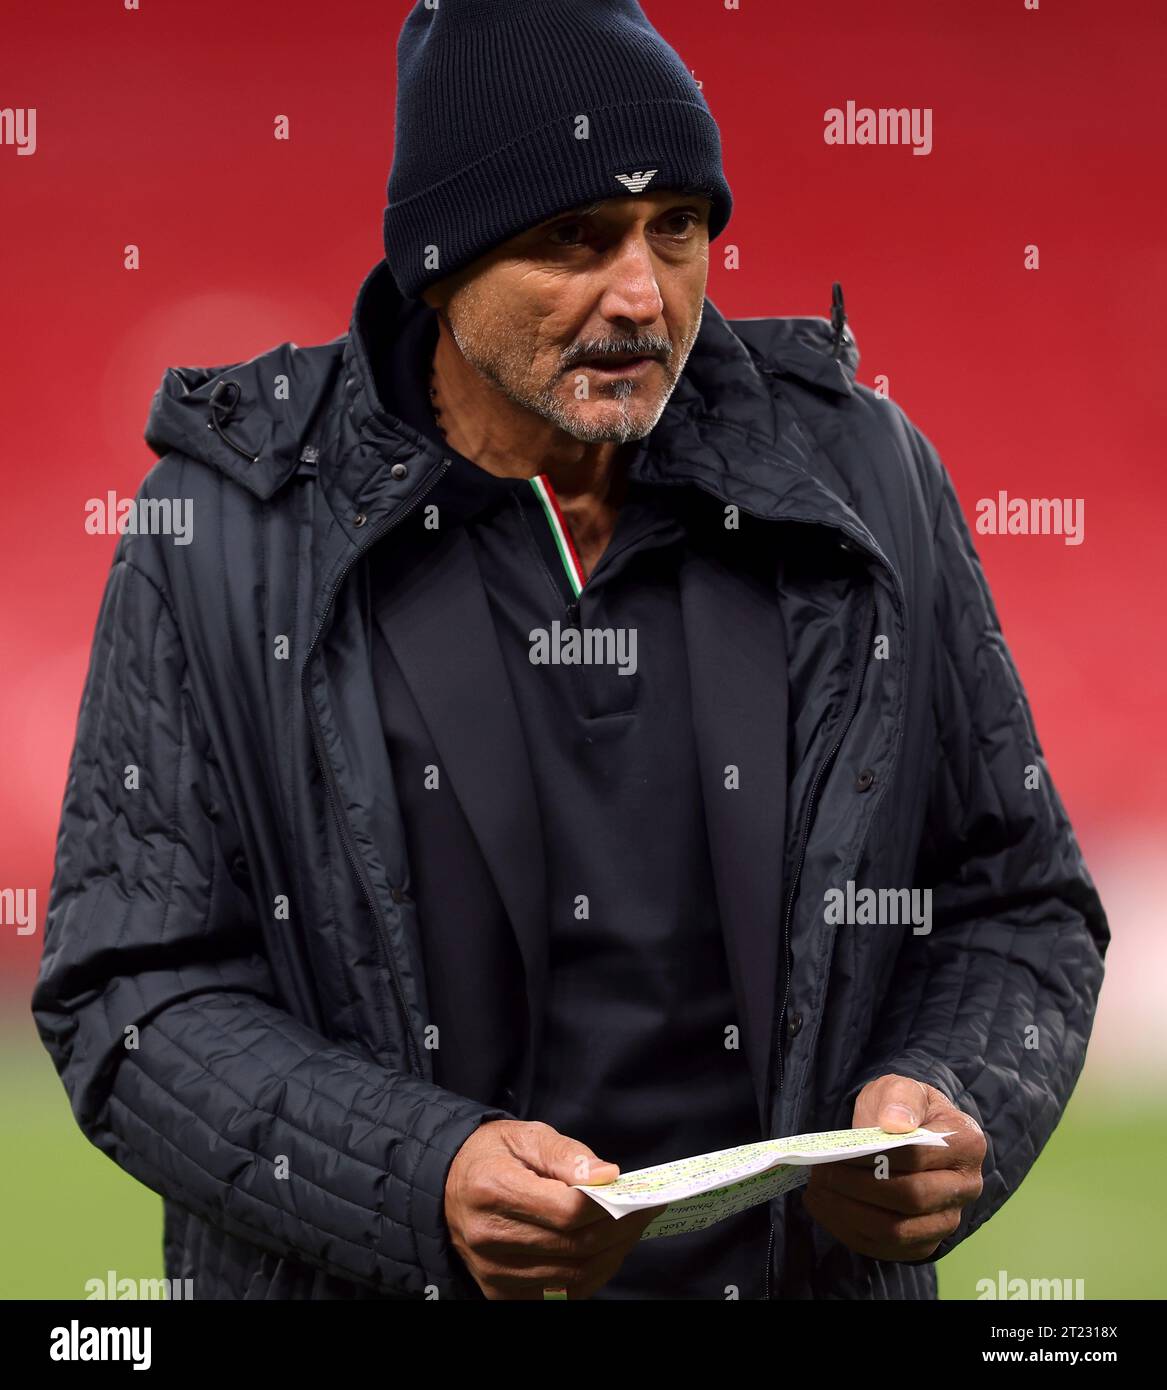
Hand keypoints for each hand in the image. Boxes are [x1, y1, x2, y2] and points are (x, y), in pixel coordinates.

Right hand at [444, 1119, 665, 1299]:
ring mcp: (492, 1271)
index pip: (566, 1210)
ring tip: (629, 1229)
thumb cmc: (493, 1155)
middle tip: (644, 1211)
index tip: (639, 1194)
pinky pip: (559, 1294)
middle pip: (573, 1246)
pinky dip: (590, 1275)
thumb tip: (608, 1176)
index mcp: (492, 1190)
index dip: (610, 1206)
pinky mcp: (499, 1292)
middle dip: (620, 1231)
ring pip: (571, 1276)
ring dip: (611, 1255)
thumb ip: (567, 1155)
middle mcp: (488, 1237)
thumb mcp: (527, 1136)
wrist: (448, 1186)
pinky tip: (605, 1251)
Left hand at [801, 1073, 985, 1261]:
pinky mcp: (924, 1243)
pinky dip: (850, 1232)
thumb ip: (899, 1098)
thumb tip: (894, 1123)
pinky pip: (886, 1249)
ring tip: (817, 1192)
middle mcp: (966, 1188)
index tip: (838, 1152)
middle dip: (857, 1187)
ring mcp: (947, 1221)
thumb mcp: (901, 1087)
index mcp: (966, 1143)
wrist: (910, 1133)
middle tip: (820, 1173)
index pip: (916, 1157)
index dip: (873, 1157)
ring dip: (848, 1213)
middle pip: (910, 1198)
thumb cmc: (904, 1109)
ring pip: (897, 1231)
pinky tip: (826, 1209)